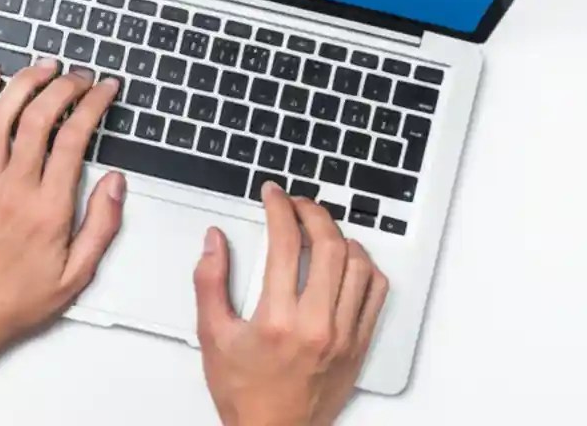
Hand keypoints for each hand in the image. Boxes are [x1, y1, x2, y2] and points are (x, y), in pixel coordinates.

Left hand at [0, 59, 126, 361]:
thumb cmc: (18, 298)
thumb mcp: (77, 274)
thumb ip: (102, 225)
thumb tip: (116, 183)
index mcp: (47, 209)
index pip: (74, 138)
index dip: (93, 104)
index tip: (107, 88)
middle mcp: (13, 188)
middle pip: (37, 117)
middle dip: (63, 86)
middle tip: (81, 75)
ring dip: (23, 84)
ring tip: (44, 67)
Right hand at [194, 184, 388, 425]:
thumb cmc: (244, 392)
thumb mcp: (212, 336)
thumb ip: (210, 282)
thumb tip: (214, 241)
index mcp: (278, 319)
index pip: (285, 243)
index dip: (279, 208)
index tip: (273, 195)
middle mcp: (317, 324)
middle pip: (329, 245)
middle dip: (312, 211)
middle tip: (297, 203)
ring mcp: (345, 334)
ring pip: (358, 264)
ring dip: (340, 236)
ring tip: (321, 229)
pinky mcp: (360, 344)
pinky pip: (376, 292)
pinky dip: (366, 266)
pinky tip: (348, 260)